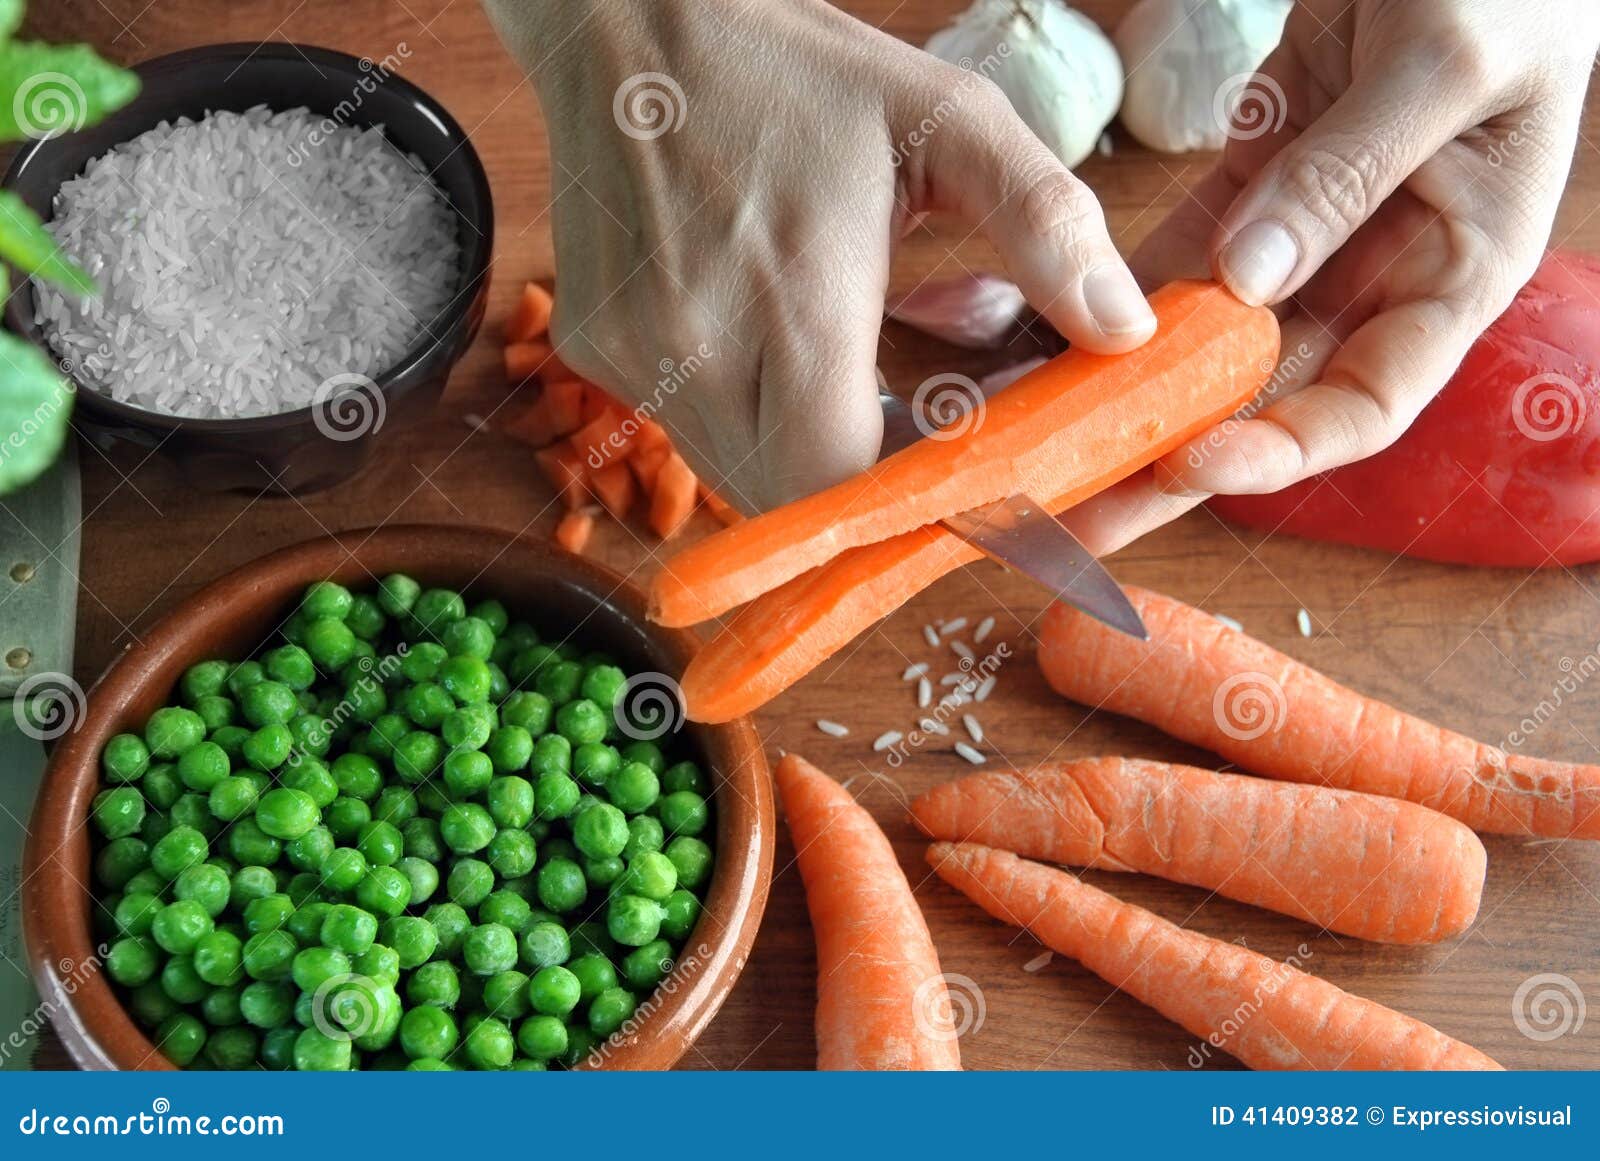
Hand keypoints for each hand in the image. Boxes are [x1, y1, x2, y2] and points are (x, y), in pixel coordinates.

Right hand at [483, 0, 1154, 509]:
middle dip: (870, 498)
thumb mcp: (944, 120)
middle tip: (923, 446)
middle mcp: (699, 352)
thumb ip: (1045, 223)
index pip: (850, 485)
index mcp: (795, 303)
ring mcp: (636, 360)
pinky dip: (749, 421)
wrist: (622, 23)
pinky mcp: (599, 353)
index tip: (970, 487)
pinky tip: (774, 349)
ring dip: (809, 464)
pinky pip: (690, 431)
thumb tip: (1125, 328)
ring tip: (857, 391)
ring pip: (738, 479)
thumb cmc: (792, 67)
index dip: (913, 510)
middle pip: (795, 506)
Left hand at [1064, 0, 1599, 554]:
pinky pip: (1180, 260)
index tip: (1187, 462)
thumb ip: (1350, 174)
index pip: (1366, 403)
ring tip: (1050, 442)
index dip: (1279, 451)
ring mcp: (1311, 233)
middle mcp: (1381, 271)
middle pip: (1267, 397)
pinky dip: (1122, 300)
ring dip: (1133, 392)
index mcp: (1459, 270)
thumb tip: (1250, 282)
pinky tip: (1056, 341)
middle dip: (1172, 456)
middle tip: (1083, 510)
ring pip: (1211, 342)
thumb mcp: (1446, 64)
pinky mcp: (1255, 185)